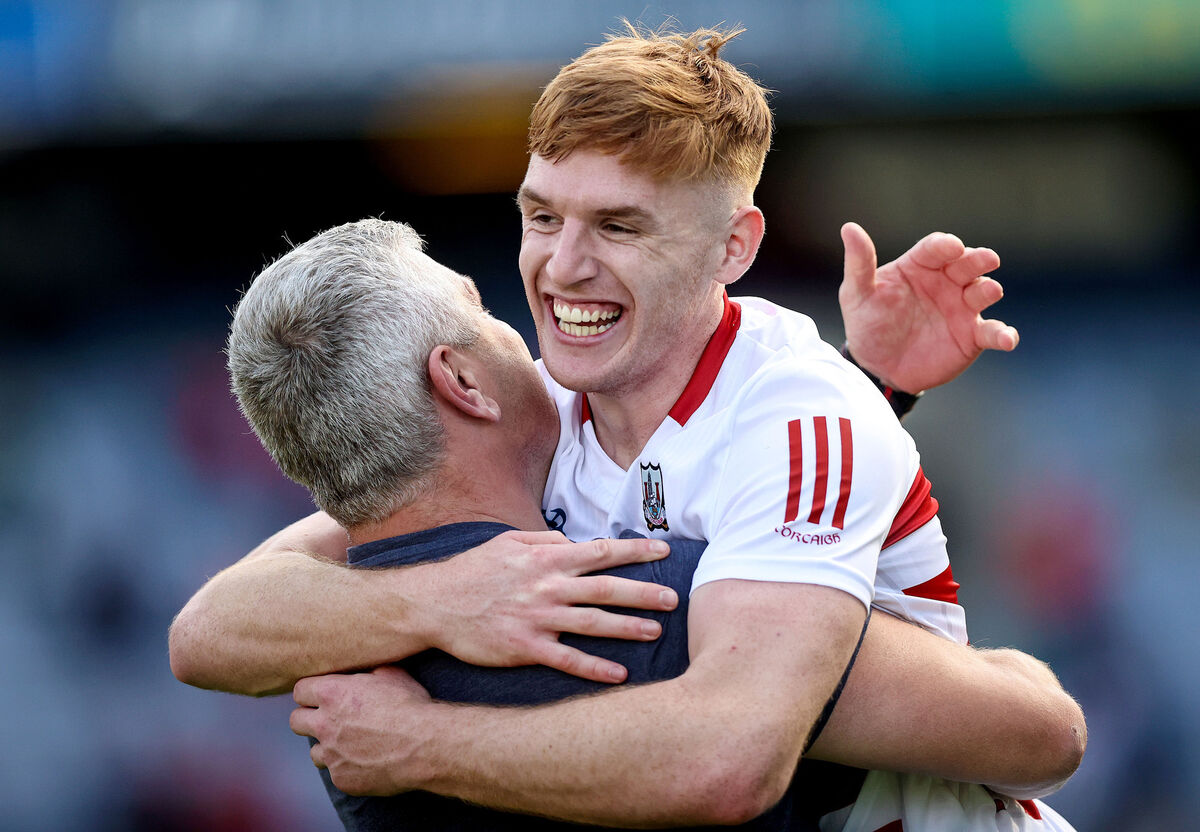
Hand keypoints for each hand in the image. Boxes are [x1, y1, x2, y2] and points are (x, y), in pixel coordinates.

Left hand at [292, 666, 432, 795]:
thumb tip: (363, 671)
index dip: (312, 692)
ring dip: (328, 746)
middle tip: (330, 719)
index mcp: (332, 693)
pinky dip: (347, 767)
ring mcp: (331, 754)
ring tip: (351, 743)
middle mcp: (325, 724)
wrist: (426, 745)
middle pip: (296, 721)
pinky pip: (336, 772)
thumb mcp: (392, 673)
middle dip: (310, 718)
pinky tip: (367, 761)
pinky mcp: (341, 778)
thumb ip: (367, 672)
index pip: (300, 691)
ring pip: (314, 751)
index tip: (323, 695)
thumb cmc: (411, 705)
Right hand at [420, 530, 677, 683]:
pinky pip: (567, 660)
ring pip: (593, 624)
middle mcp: (547, 587)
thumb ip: (544, 541)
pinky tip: (619, 675)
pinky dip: (594, 667)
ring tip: (656, 632)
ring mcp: (538, 618)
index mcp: (546, 559)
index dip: (636, 551)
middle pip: (606, 588)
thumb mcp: (507, 542)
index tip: (664, 550)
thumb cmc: (472, 571)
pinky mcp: (525, 648)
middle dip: (643, 592)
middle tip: (673, 598)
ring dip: (627, 628)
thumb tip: (574, 543)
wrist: (434, 603)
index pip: (602, 552)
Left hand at [839, 222, 1018, 392]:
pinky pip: (992, 332)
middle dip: (978, 260)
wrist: (878, 368)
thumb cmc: (868, 325)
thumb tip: (849, 228)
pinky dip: (1004, 334)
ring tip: (989, 292)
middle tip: (987, 259)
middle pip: (966, 264)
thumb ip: (859, 263)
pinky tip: (1007, 339)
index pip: (935, 249)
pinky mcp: (972, 336)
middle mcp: (946, 282)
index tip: (952, 247)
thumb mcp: (857, 294)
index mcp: (919, 266)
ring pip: (983, 293)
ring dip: (989, 290)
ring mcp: (961, 308)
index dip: (944, 246)